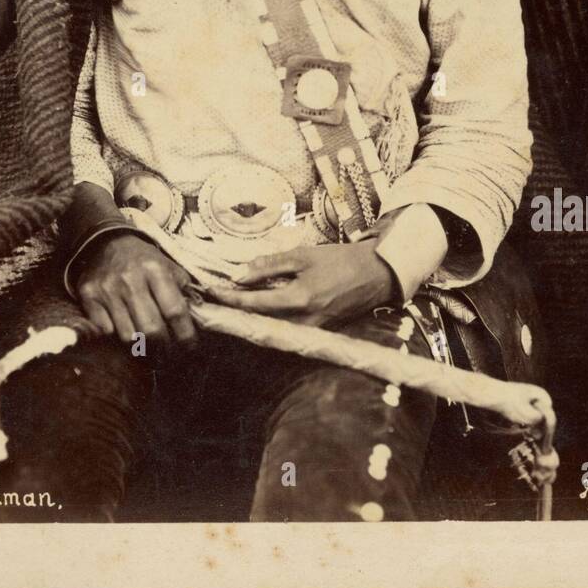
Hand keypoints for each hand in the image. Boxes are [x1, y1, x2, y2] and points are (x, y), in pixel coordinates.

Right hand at [75, 233, 196, 348]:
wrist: (104, 241)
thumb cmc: (142, 259)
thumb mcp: (167, 265)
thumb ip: (183, 289)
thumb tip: (198, 318)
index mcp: (156, 269)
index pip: (175, 311)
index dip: (185, 335)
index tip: (190, 347)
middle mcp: (131, 279)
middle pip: (151, 330)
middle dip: (164, 348)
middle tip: (168, 353)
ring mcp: (108, 288)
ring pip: (128, 336)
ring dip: (140, 345)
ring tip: (147, 343)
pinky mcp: (88, 295)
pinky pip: (105, 331)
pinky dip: (115, 335)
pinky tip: (123, 327)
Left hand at [206, 242, 395, 326]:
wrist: (376, 275)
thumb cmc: (341, 261)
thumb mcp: (304, 255)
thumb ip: (271, 265)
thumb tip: (240, 274)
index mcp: (299, 300)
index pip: (254, 304)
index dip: (230, 298)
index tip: (211, 292)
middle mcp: (303, 322)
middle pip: (259, 323)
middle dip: (236, 313)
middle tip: (215, 301)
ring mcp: (312, 330)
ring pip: (272, 328)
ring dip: (251, 319)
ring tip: (233, 306)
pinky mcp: (318, 332)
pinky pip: (287, 329)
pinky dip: (270, 321)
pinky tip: (260, 311)